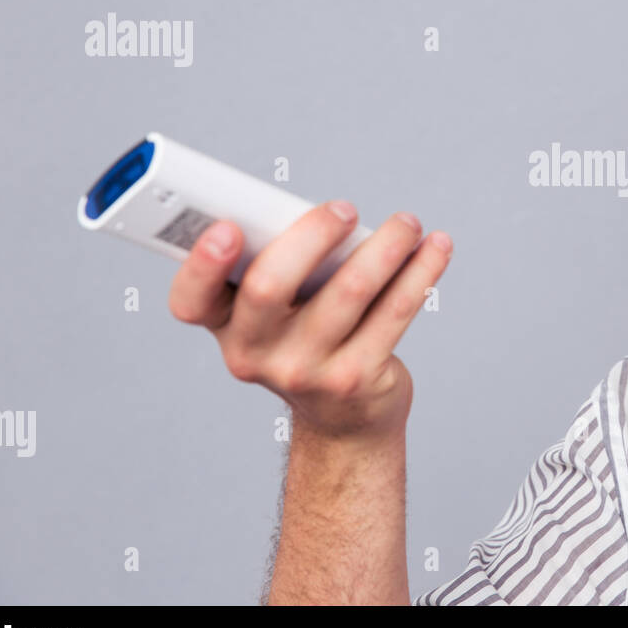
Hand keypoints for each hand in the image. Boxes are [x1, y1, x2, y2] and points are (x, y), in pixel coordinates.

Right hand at [167, 202, 451, 440]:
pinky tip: (436, 248)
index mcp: (225, 326)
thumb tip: (328, 213)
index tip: (228, 226)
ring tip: (407, 222)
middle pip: (269, 287)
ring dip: (385, 246)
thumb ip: (286, 262)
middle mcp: (255, 354)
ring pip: (347, 292)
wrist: (345, 418)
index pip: (191, 301)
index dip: (201, 265)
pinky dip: (421, 272)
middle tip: (345, 209)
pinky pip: (394, 312)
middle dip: (310, 236)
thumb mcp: (280, 309)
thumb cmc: (308, 338)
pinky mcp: (356, 378)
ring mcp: (306, 371)